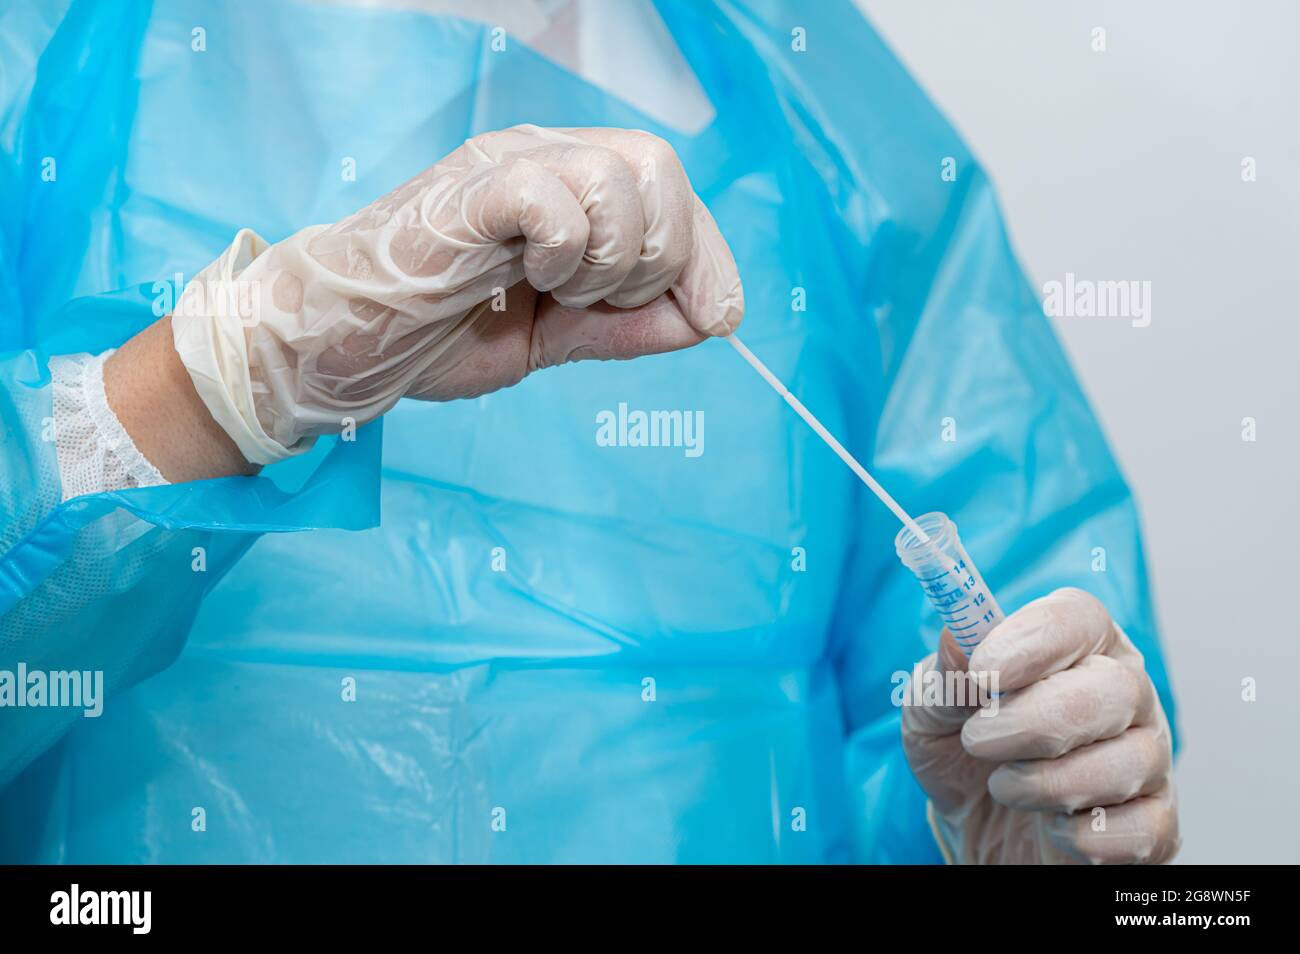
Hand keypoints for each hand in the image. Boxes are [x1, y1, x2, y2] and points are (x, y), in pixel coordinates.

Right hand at [170, 125, 742, 464]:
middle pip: (659, 164)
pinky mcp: (467, 195)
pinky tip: (528, 278)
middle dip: (660, 254)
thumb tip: (711, 317)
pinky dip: (565, 253)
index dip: (708, 253)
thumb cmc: (440, 332)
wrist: (345, 348)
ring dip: (612, 258)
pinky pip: (555, 200)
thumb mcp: (560, 339)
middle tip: (604, 302)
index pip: (670, 186)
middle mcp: (543, 156)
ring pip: (618, 175)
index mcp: (568, 182)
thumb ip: (630, 326)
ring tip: (559, 291)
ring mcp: (503, 167)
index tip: (716, 317)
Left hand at [901, 587, 1179, 863]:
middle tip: (980, 741)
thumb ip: (942, 679)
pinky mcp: (1156, 820)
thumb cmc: (963, 754)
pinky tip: (1051, 828)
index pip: (1080, 617)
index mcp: (1075, 647)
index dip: (1035, 640)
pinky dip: (1081, 836)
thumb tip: (956, 643)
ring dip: (1049, 784)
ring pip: (1129, 762)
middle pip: (1114, 688)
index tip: (984, 672)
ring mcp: (1148, 756)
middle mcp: (1124, 692)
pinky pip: (1142, 828)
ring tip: (1004, 788)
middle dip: (1036, 721)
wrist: (978, 832)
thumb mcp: (931, 715)